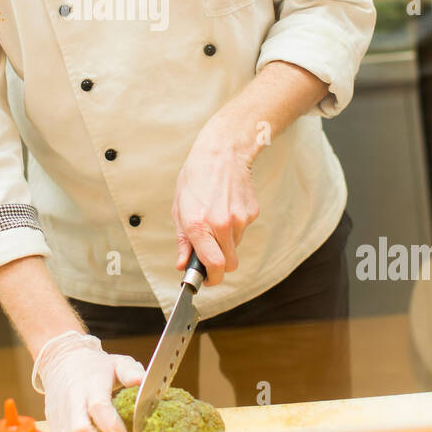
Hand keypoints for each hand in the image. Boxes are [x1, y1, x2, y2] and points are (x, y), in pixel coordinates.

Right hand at [31, 332, 145, 431]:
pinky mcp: (53, 424)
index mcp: (91, 383)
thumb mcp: (117, 362)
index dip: (112, 426)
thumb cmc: (94, 366)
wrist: (61, 361)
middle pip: (80, 430)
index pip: (99, 406)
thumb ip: (131, 371)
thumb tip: (141, 381)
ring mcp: (60, 413)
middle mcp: (72, 399)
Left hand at [171, 111, 259, 284]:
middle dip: (221, 266)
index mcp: (199, 225)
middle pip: (230, 264)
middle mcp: (222, 225)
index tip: (207, 279)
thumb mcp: (179, 209)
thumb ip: (182, 241)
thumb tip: (182, 264)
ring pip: (236, 246)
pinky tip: (226, 207)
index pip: (214, 266)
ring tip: (215, 217)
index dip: (212, 279)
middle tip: (210, 256)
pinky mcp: (252, 213)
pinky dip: (235, 226)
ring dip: (226, 241)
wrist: (222, 152)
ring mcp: (240, 219)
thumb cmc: (196, 178)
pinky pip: (243, 230)